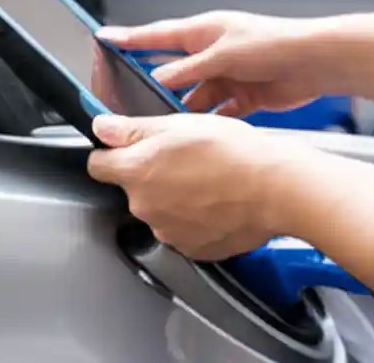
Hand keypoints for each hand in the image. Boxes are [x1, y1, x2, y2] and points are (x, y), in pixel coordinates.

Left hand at [86, 113, 304, 260]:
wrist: (275, 190)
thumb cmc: (233, 152)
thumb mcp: (180, 124)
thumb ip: (133, 129)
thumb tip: (101, 128)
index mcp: (136, 172)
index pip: (97, 165)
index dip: (111, 153)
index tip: (128, 147)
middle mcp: (145, 206)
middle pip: (133, 188)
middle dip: (152, 174)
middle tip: (186, 158)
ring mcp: (168, 232)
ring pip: (160, 210)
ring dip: (174, 197)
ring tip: (208, 179)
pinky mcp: (192, 249)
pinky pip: (183, 230)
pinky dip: (195, 218)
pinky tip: (217, 201)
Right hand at [97, 11, 329, 116]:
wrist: (314, 63)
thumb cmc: (275, 43)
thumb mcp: (223, 54)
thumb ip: (188, 69)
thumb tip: (157, 78)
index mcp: (204, 31)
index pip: (157, 36)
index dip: (129, 39)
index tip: (104, 40)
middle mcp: (213, 52)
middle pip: (173, 71)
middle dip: (154, 85)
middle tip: (130, 99)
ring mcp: (228, 75)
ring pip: (194, 97)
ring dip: (184, 110)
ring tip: (168, 124)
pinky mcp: (244, 96)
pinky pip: (218, 112)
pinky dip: (209, 122)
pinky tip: (200, 132)